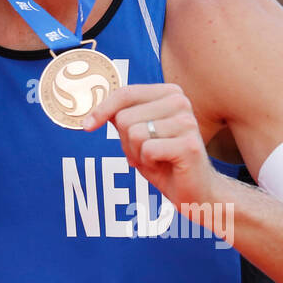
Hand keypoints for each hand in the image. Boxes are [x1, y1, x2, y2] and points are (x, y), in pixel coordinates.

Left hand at [83, 83, 215, 209]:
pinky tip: (164, 166)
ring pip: (134, 134)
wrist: (195, 190)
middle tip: (144, 153)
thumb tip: (93, 110)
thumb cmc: (163, 160)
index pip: (125, 93)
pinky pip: (147, 150)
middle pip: (125, 117)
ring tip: (156, 159)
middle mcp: (180, 101)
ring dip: (137, 153)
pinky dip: (147, 163)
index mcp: (169, 92)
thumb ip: (121, 116)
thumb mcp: (137, 134)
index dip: (102, 110)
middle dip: (125, 142)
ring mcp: (187, 122)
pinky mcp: (189, 145)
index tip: (87, 126)